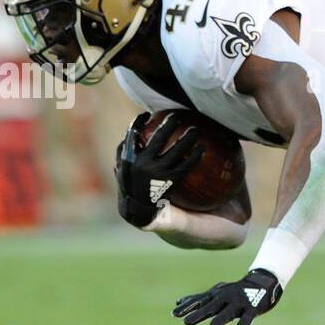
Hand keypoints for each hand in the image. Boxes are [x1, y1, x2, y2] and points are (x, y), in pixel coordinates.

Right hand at [114, 112, 203, 227]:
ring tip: (196, 129)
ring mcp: (157, 173)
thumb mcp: (121, 169)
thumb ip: (123, 152)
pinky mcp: (169, 181)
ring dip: (187, 137)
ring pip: (176, 150)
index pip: (133, 133)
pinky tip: (202, 149)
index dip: (139, 122)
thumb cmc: (130, 186)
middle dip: (169, 124)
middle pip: (159, 138)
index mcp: (128, 158)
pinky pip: (185, 166)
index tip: (146, 114)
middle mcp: (142, 164)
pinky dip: (194, 157)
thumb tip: (131, 134)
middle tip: (177, 115)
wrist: (138, 210)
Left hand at [172, 268, 281, 324]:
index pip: (199, 301)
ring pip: (228, 312)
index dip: (187, 307)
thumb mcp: (215, 294)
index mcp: (216, 295)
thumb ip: (198, 300)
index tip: (174, 314)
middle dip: (199, 314)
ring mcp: (239, 302)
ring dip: (220, 319)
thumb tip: (178, 302)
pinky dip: (244, 324)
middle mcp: (225, 298)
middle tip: (186, 322)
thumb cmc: (234, 291)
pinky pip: (248, 317)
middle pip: (210, 307)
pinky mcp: (253, 308)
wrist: (262, 282)